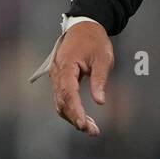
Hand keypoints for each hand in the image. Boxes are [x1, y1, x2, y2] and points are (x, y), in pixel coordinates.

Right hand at [51, 21, 112, 136]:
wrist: (84, 26)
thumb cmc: (95, 40)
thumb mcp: (103, 58)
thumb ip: (100, 79)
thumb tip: (100, 101)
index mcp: (66, 65)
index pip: (68, 93)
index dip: (75, 110)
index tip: (84, 124)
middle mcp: (57, 73)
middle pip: (62, 101)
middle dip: (76, 118)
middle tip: (92, 131)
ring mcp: (56, 76)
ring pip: (60, 102)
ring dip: (73, 117)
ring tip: (91, 128)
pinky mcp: (59, 79)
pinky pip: (61, 98)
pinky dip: (70, 109)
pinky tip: (82, 118)